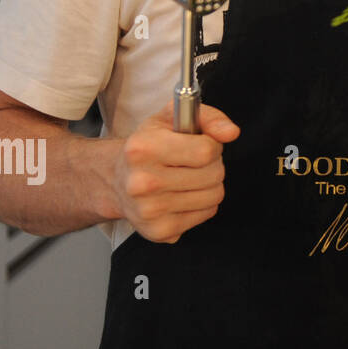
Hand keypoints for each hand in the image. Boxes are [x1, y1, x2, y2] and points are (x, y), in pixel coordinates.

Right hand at [113, 102, 239, 242]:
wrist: (116, 180)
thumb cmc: (150, 144)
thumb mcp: (172, 118)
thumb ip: (208, 117)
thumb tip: (231, 132)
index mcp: (142, 149)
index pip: (206, 151)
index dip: (211, 145)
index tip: (199, 144)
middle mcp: (141, 183)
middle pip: (213, 174)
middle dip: (212, 164)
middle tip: (192, 162)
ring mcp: (149, 211)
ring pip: (214, 195)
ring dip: (210, 184)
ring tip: (188, 177)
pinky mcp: (159, 231)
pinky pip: (207, 213)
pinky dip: (203, 203)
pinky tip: (183, 194)